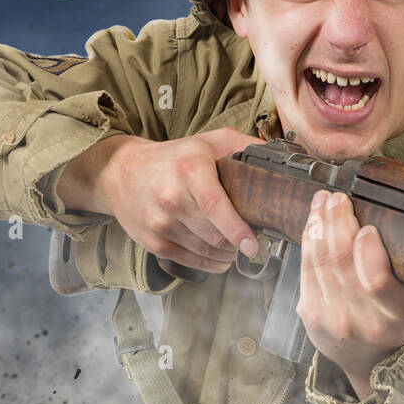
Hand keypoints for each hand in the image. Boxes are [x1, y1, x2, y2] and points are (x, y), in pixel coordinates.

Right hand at [56, 128, 262, 272]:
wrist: (121, 172)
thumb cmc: (173, 157)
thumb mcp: (209, 141)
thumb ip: (245, 145)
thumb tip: (282, 155)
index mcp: (189, 170)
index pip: (215, 206)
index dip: (237, 230)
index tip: (253, 245)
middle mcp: (171, 198)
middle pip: (214, 235)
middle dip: (239, 243)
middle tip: (252, 239)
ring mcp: (160, 224)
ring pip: (206, 252)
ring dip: (228, 254)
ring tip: (236, 244)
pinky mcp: (153, 243)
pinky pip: (192, 262)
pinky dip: (212, 262)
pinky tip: (220, 254)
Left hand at [297, 190, 403, 398]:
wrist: (375, 357)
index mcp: (401, 314)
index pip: (377, 282)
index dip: (367, 251)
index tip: (367, 227)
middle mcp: (366, 322)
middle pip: (342, 263)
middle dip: (337, 222)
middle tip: (339, 198)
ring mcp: (335, 321)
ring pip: (320, 262)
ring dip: (319, 225)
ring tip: (324, 203)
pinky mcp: (311, 316)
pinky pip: (305, 270)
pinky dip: (308, 241)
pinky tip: (313, 223)